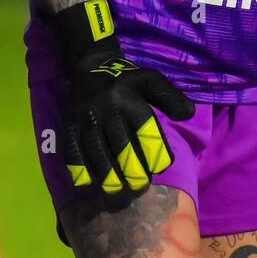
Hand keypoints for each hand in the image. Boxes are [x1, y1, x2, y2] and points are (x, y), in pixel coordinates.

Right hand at [53, 0, 194, 193]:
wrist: (90, 66)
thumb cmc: (127, 80)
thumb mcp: (152, 80)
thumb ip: (170, 98)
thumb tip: (189, 113)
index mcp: (128, 96)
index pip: (144, 127)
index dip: (154, 150)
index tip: (160, 166)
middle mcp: (105, 107)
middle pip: (120, 144)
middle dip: (132, 169)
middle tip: (140, 186)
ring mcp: (85, 117)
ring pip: (96, 151)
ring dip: (107, 175)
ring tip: (118, 191)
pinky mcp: (68, 124)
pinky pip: (72, 150)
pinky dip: (79, 168)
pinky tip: (89, 182)